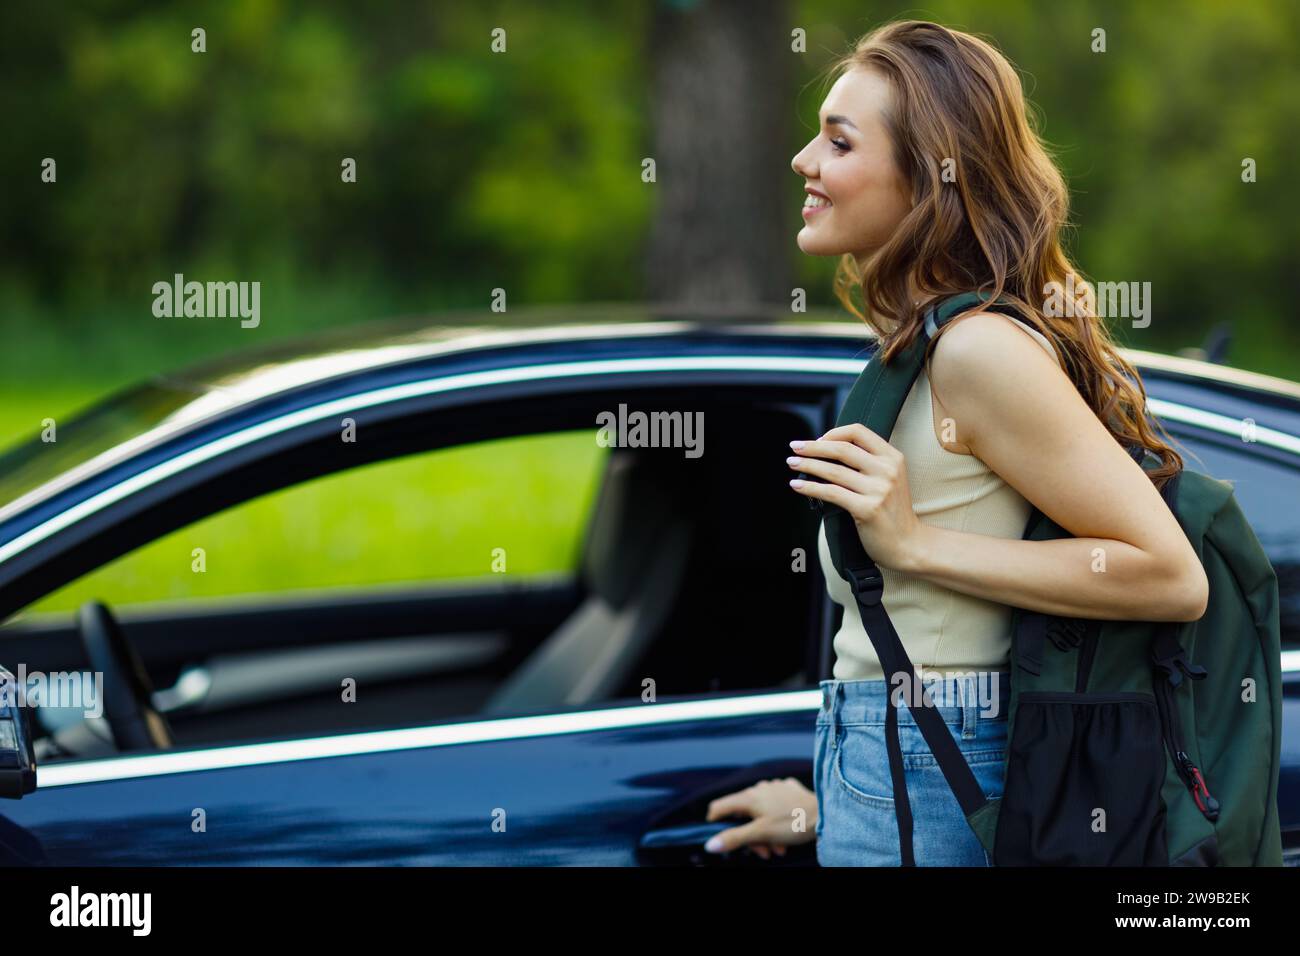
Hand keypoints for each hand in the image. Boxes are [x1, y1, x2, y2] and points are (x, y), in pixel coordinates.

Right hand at [703, 777, 818, 858]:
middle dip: (750, 836)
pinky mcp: (788, 789)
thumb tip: (710, 844)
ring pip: (760, 811)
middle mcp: (759, 788)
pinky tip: (785, 828)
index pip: (719, 806)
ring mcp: (774, 787)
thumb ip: (734, 838)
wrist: (824, 815)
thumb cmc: (792, 823)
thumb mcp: (760, 834)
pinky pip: (774, 804)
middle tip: (764, 852)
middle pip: (742, 814)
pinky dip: (775, 818)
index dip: (715, 822)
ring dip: (764, 831)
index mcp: (749, 797)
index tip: (721, 836)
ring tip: (778, 846)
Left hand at [787, 424, 924, 571]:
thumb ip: (867, 463)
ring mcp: (879, 489)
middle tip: (795, 447)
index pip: (858, 432)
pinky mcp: (867, 509)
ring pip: (833, 470)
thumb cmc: (892, 512)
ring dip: (807, 465)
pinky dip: (810, 488)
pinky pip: (831, 493)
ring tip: (791, 463)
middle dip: (813, 446)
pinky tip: (797, 486)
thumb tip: (827, 449)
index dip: (834, 433)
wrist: (908, 543)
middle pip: (842, 448)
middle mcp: (887, 470)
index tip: (817, 439)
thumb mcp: (889, 479)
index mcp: (893, 457)